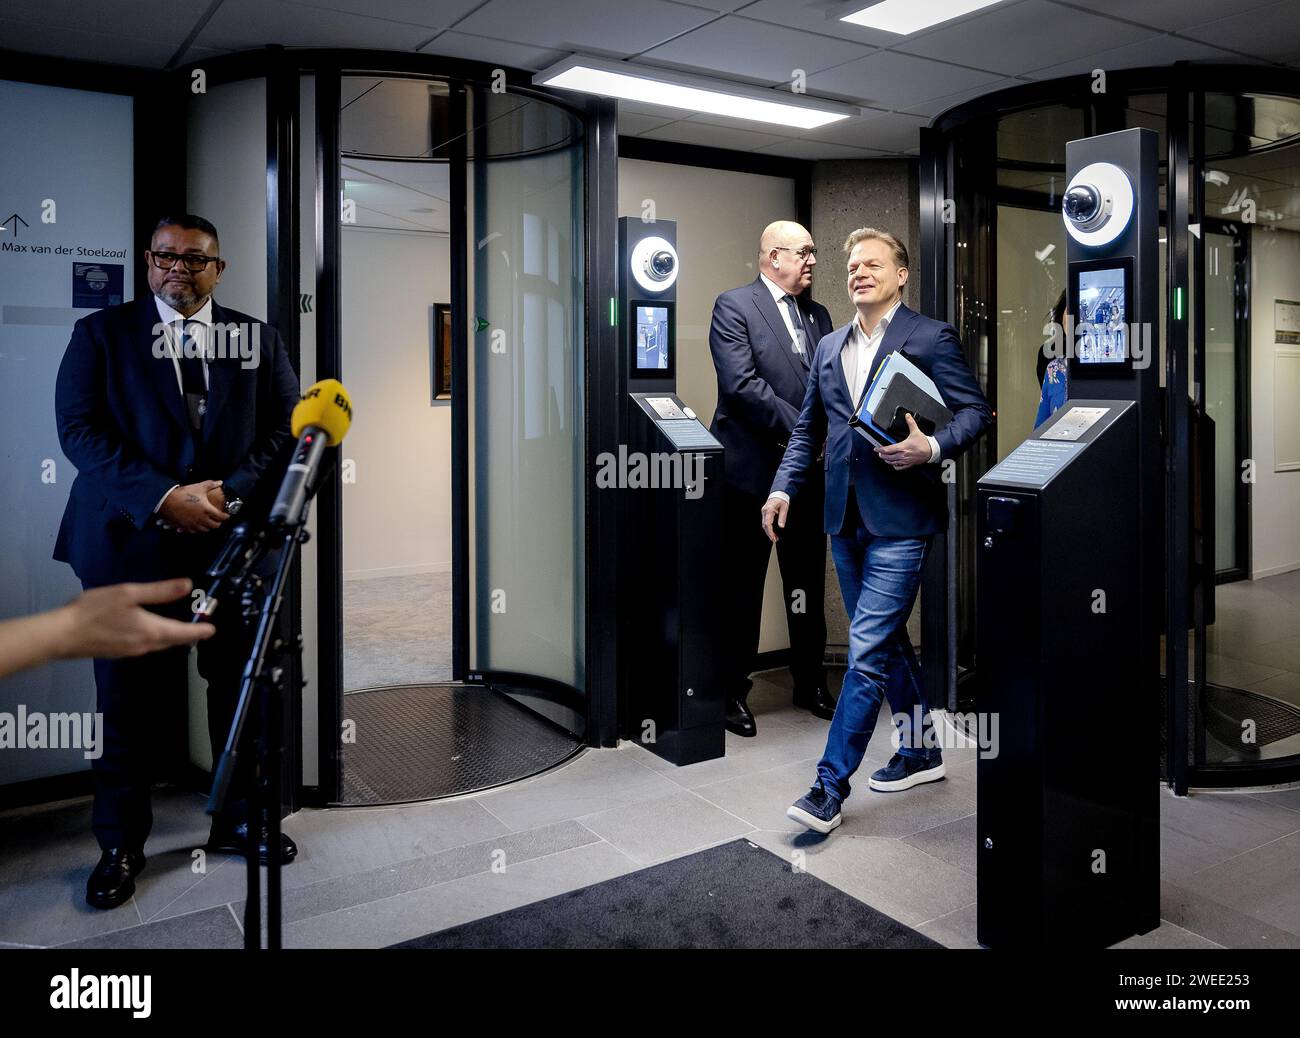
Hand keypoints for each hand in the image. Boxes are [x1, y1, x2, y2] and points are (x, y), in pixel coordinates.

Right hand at [53, 578, 214, 659]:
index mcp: (152, 631)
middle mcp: (145, 646)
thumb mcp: (129, 594)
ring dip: (171, 635)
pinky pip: (144, 645)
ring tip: (178, 625)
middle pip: (173, 640)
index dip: (200, 630)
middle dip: (187, 633)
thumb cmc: (94, 611)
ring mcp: (130, 652)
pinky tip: (149, 628)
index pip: (184, 633)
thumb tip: (187, 586)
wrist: (61, 635)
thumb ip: (160, 591)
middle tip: (198, 623)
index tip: (212, 629)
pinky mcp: (118, 652)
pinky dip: (154, 637)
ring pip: (158, 644)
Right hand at [158, 479, 228, 532]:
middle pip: (215, 525)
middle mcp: (202, 519)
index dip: (226, 516)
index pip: (221, 517)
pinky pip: (194, 531)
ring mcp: (193, 524)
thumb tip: (220, 482)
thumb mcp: (199, 487)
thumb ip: (211, 484)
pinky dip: (197, 529)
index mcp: (207, 510)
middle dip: (219, 522)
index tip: (227, 514)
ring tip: (209, 522)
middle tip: (219, 519)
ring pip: (205, 530)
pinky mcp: (185, 526)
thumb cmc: (184, 493)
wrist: (167, 501)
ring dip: (209, 527)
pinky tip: (197, 526)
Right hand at [761, 496, 787, 543]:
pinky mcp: (765, 513)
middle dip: (769, 533)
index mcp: (769, 510)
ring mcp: (764, 512)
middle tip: (775, 540)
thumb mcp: (785, 508)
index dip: (770, 532)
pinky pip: (765, 522)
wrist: (779, 493)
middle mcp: (764, 511)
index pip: (768, 524)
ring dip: (768, 531)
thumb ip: (782, 518)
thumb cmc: (782, 499)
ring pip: (764, 524)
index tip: (773, 537)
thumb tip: (781, 526)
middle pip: (764, 525)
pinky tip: (772, 531)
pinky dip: (768, 527)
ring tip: (775, 537)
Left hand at [874, 413, 931, 470]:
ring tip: (884, 457)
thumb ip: (910, 423)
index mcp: (903, 447)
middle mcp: (903, 455)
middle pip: (888, 457)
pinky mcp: (909, 464)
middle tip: (879, 453)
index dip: (880, 449)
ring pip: (892, 463)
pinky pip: (900, 467)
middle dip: (882, 455)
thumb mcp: (916, 431)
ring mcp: (905, 460)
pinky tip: (893, 464)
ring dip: (887, 460)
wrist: (931, 451)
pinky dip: (895, 466)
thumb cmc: (924, 443)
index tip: (876, 448)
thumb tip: (907, 415)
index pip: (888, 449)